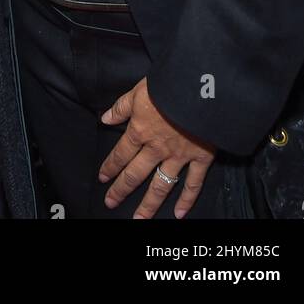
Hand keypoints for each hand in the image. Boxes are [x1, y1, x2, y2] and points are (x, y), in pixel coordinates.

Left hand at [99, 77, 215, 218]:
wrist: (200, 88)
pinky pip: (193, 183)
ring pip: (161, 186)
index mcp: (140, 131)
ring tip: (139, 219)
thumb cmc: (168, 84)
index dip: (110, 167)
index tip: (102, 178)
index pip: (120, 154)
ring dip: (148, 205)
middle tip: (111, 202)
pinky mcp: (200, 158)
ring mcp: (179, 156)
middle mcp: (157, 148)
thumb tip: (105, 118)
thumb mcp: (138, 90)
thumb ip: (121, 107)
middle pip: (135, 174)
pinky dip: (187, 199)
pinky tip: (179, 213)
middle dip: (121, 190)